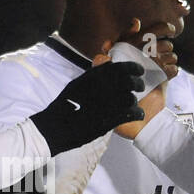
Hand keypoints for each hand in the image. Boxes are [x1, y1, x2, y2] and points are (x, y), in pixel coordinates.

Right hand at [28, 60, 143, 155]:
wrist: (53, 129)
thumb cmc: (62, 108)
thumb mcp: (75, 86)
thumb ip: (91, 77)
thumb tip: (108, 64)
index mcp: (89, 79)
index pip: (116, 68)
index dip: (131, 68)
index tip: (139, 70)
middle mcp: (96, 89)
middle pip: (126, 81)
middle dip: (136, 83)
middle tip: (140, 86)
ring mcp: (102, 106)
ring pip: (128, 98)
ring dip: (134, 100)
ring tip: (134, 104)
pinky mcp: (105, 123)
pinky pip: (128, 114)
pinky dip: (136, 114)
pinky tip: (138, 114)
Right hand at [100, 18, 179, 77]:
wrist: (119, 90)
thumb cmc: (118, 67)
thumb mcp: (118, 48)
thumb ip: (128, 33)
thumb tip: (137, 21)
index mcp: (140, 39)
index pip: (161, 27)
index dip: (168, 29)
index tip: (170, 31)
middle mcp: (149, 48)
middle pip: (169, 45)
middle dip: (166, 50)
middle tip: (158, 56)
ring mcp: (157, 62)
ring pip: (173, 57)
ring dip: (168, 62)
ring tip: (159, 67)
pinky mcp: (162, 74)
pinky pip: (174, 70)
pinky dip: (171, 72)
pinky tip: (163, 75)